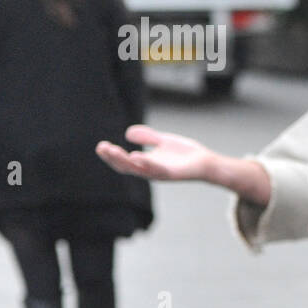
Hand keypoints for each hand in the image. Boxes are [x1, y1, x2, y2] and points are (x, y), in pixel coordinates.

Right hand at [96, 124, 214, 181]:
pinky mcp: (172, 174)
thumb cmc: (185, 154)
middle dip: (112, 158)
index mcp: (146, 164)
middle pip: (126, 167)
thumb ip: (147, 137)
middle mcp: (150, 171)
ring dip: (123, 160)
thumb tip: (128, 133)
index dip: (111, 155)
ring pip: (137, 169)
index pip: (124, 162)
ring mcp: (160, 173)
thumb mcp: (162, 141)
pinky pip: (156, 169)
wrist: (206, 162)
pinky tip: (136, 156)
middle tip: (101, 148)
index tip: (101, 146)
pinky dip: (146, 164)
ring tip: (112, 150)